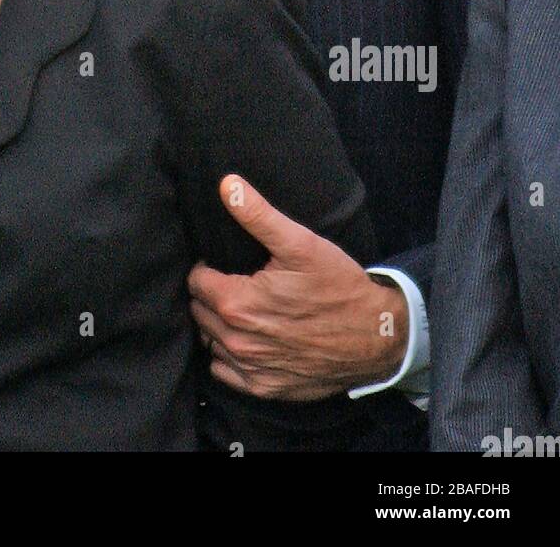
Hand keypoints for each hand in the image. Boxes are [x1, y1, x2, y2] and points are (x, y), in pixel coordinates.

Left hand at [188, 175, 407, 399]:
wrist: (376, 336)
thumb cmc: (338, 286)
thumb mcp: (300, 243)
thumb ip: (257, 214)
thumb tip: (226, 184)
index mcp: (237, 303)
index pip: (195, 282)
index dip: (206, 268)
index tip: (223, 263)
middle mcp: (237, 341)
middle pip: (199, 312)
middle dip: (211, 294)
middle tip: (234, 282)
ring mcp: (250, 369)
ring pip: (210, 341)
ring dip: (218, 324)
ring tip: (241, 307)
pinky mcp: (265, 388)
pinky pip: (225, 372)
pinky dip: (229, 356)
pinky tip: (249, 338)